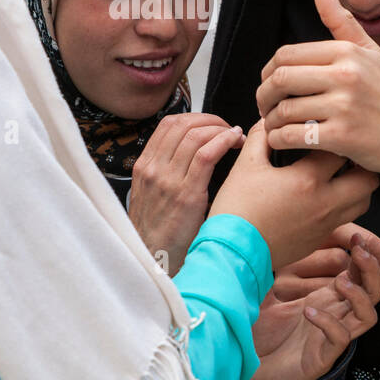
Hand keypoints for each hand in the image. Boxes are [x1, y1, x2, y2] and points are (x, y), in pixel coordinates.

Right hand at [129, 113, 244, 275]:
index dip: (195, 117)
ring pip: (194, 135)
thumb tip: (193, 154)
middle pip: (182, 123)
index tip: (213, 124)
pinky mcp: (186, 195)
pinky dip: (223, 141)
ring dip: (220, 128)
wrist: (154, 262)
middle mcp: (153, 169)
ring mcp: (167, 181)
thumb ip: (166, 173)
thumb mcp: (152, 196)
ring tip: (235, 136)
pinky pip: (205, 155)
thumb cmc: (160, 232)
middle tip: (229, 128)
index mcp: (144, 166)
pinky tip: (235, 141)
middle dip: (211, 119)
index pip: (169, 124)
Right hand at [210, 120, 379, 270]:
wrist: (233, 252)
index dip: (334, 134)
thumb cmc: (238, 209)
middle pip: (367, 179)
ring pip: (364, 202)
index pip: (340, 147)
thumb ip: (260, 138)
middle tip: (345, 152)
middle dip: (360, 162)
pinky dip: (346, 204)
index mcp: (308, 179)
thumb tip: (268, 122)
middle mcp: (326, 202)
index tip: (324, 129)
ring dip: (358, 186)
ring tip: (341, 174)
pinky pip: (348, 219)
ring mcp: (326, 224)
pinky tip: (325, 197)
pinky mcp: (320, 239)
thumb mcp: (246, 165)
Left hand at [253, 225, 379, 356]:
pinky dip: (329, 322)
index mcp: (328, 300)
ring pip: (367, 316)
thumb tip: (273, 239)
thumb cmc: (264, 337)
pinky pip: (340, 339)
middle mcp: (336, 316)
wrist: (253, 378)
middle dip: (371, 269)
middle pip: (372, 291)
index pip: (359, 275)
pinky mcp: (322, 358)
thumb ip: (279, 271)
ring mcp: (332, 337)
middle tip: (358, 249)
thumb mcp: (271, 296)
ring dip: (359, 295)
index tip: (356, 236)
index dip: (364, 256)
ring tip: (341, 282)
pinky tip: (309, 311)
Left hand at [257, 0, 379, 179]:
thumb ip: (342, 23)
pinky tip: (282, 140)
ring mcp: (344, 106)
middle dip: (263, 95)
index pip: (287, 54)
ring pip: (284, 109)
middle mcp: (346, 75)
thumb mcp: (370, 52)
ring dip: (271, 121)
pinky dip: (280, 139)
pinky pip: (294, 135)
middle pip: (281, 79)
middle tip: (265, 107)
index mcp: (347, 52)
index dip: (268, 70)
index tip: (269, 84)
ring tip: (275, 125)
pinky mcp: (343, 136)